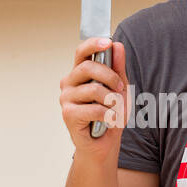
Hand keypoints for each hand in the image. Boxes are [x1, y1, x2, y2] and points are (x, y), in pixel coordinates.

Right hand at [59, 36, 128, 156]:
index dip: (93, 44)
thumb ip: (118, 68)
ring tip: (116, 111)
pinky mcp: (68, 114)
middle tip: (121, 90)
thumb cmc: (110, 115)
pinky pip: (94, 109)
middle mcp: (69, 83)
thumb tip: (117, 46)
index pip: (82, 52)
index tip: (107, 42)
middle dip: (111, 77)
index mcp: (79, 73)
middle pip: (88, 68)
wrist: (104, 144)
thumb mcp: (120, 89)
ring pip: (94, 90)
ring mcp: (66, 99)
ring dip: (112, 101)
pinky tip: (109, 121)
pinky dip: (108, 115)